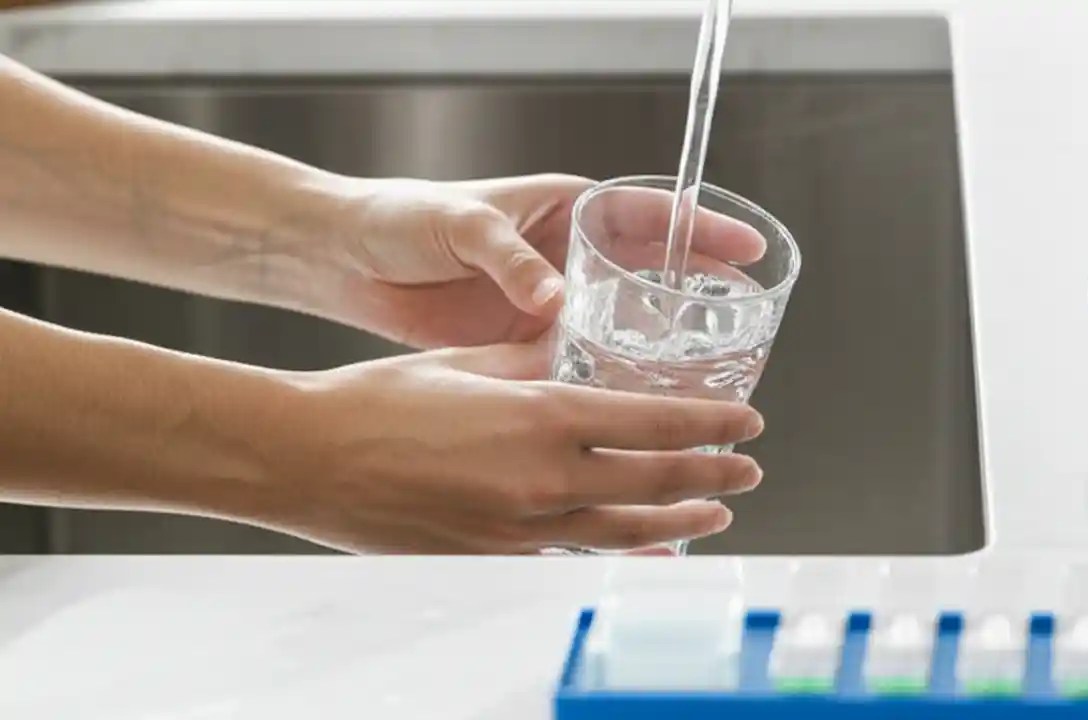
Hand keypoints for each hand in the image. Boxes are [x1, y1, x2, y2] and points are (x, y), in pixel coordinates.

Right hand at [261, 342, 763, 553]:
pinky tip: (647, 547)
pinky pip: (578, 554)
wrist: (308, 459)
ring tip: (717, 512)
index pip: (654, 422)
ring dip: (681, 519)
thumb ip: (533, 361)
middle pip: (655, 480)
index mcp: (541, 416)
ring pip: (626, 528)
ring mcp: (522, 526)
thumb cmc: (376, 401)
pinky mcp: (497, 555)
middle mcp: (543, 479)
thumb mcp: (469, 361)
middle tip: (749, 468)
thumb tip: (572, 355)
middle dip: (714, 473)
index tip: (746, 419)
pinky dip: (622, 549)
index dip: (711, 422)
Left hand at [314, 174, 765, 347]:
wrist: (344, 258)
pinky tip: (634, 409)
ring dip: (660, 348)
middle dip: (701, 296)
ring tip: (705, 376)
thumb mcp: (460, 226)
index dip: (704, 232)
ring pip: (623, 325)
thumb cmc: (400, 218)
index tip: (748, 250)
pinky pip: (581, 362)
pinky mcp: (525, 342)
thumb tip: (557, 300)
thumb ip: (510, 259)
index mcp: (562, 210)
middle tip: (748, 322)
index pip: (650, 216)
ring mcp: (551, 302)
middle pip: (652, 275)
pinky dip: (607, 382)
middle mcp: (567, 257)